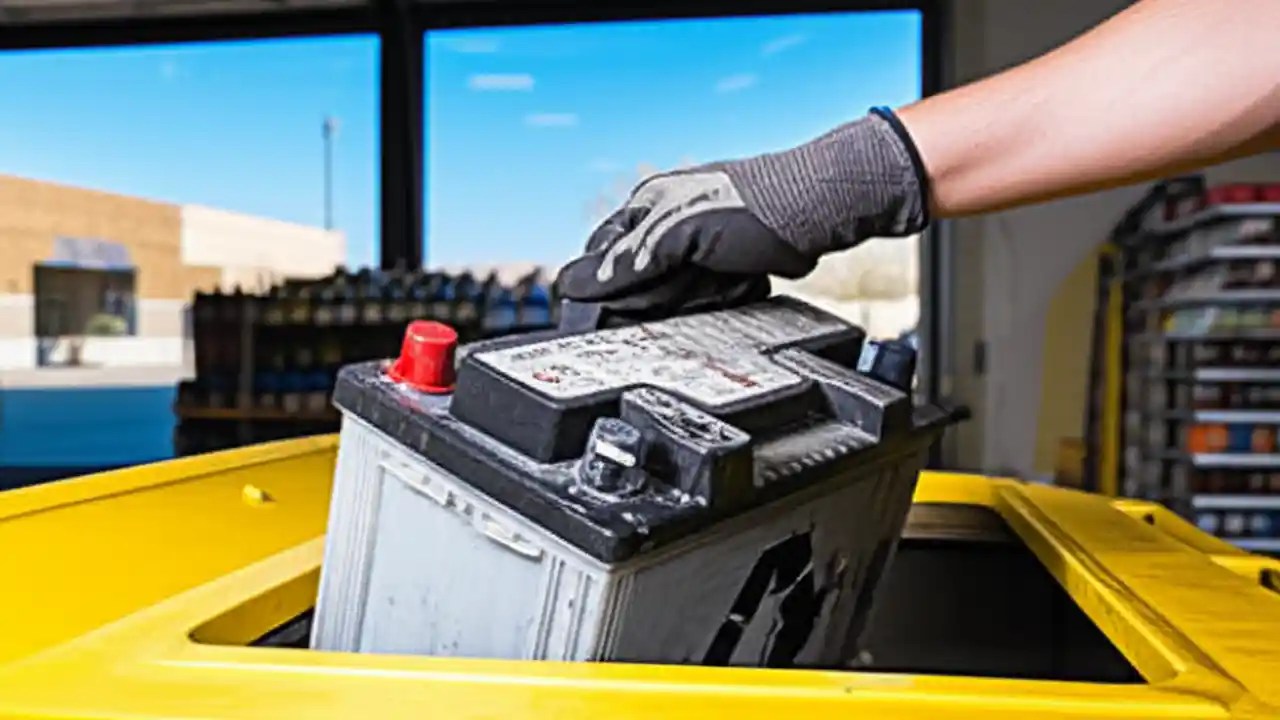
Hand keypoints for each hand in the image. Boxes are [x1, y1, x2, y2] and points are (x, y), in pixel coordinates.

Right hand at [554, 108, 929, 316]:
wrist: (821, 211)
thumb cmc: (754, 206)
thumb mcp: (677, 234)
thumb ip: (627, 262)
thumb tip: (573, 284)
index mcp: (646, 207)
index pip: (599, 258)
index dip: (602, 292)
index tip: (604, 320)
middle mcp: (666, 227)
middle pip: (635, 285)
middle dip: (656, 300)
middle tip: (686, 295)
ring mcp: (695, 249)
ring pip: (670, 299)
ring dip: (690, 304)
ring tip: (720, 287)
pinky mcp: (722, 269)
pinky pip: (703, 302)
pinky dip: (716, 304)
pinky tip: (736, 292)